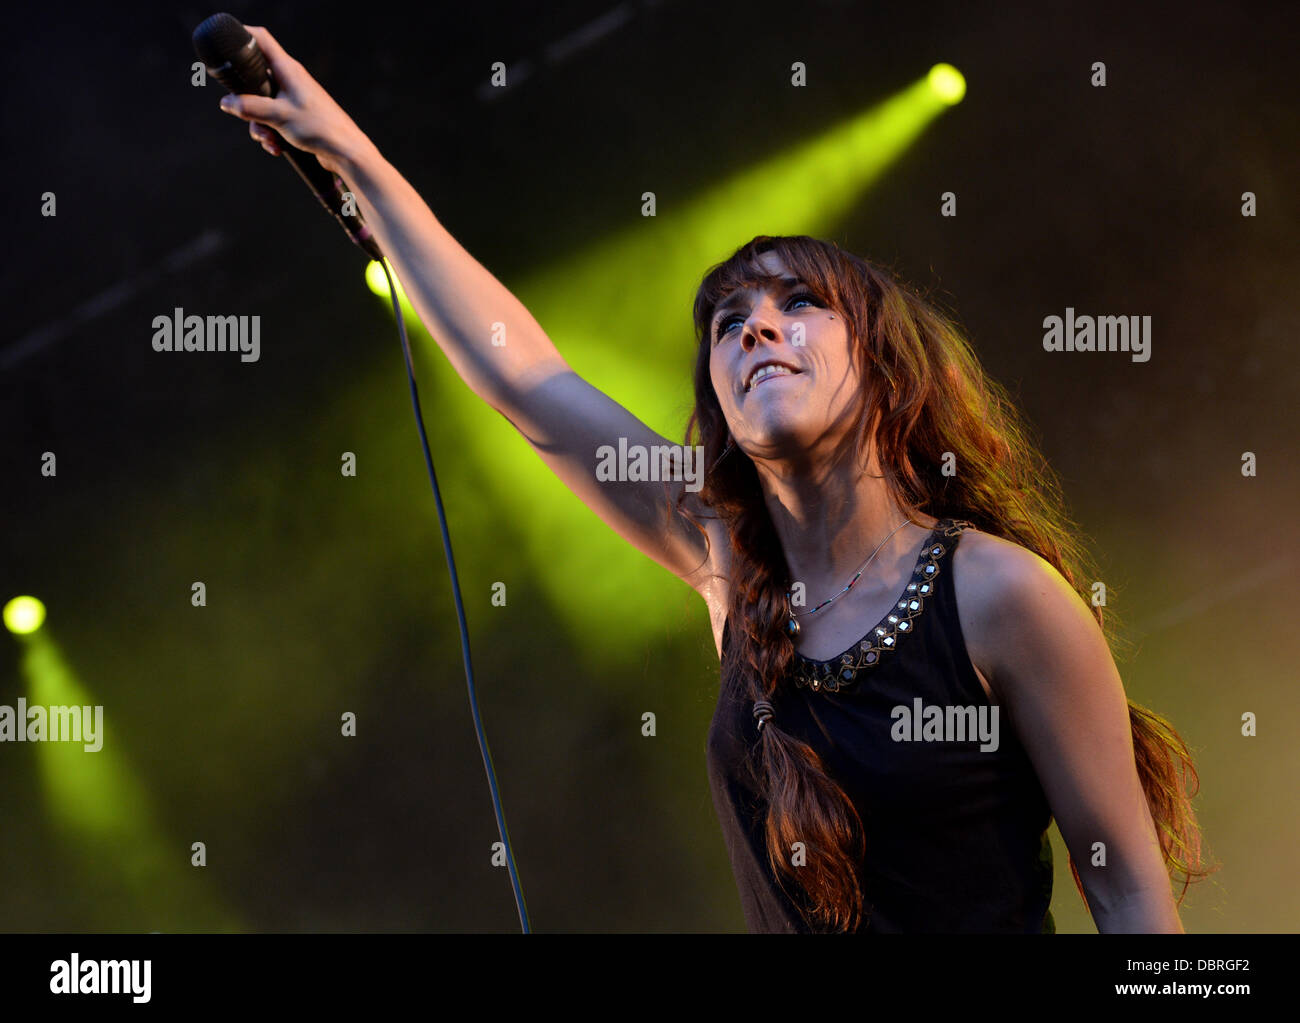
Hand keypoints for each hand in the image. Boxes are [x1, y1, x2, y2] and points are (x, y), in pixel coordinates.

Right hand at [217, 25, 370, 175]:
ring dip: (259, 125)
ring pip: (261, 104)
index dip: (242, 34)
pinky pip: (273, 119)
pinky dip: (271, 133)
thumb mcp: (278, 116)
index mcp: (287, 69)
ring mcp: (293, 97)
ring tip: (269, 140)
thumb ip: (250, 108)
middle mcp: (290, 79)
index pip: (261, 39)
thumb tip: (226, 102)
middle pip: (254, 80)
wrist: (346, 152)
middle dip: (247, 102)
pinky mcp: (297, 115)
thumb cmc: (320, 128)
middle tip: (248, 115)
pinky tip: (276, 147)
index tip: (225, 42)